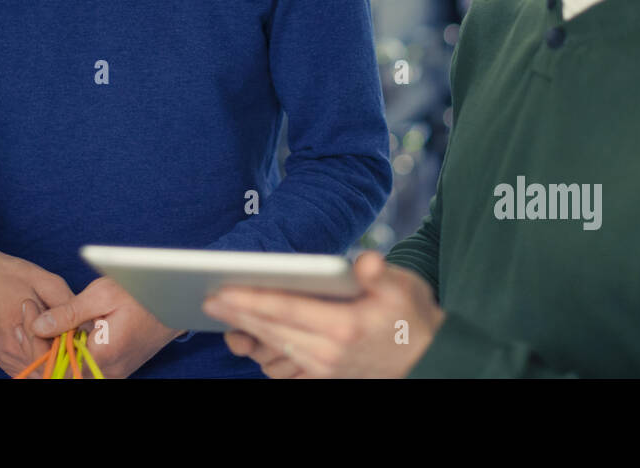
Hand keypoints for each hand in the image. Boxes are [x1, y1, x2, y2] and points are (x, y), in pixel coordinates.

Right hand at [0, 238, 75, 376]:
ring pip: (38, 372)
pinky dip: (41, 360)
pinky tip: (48, 342)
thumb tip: (85, 321)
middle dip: (62, 355)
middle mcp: (9, 351)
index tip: (79, 331)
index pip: (51, 354)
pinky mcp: (3, 359)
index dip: (69, 345)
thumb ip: (64, 304)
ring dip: (52, 359)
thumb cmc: (9, 275)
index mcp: (18, 330)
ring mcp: (5, 358)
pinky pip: (28, 369)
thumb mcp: (44, 281)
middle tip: (73, 335)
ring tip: (61, 337)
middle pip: (45, 368)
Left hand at [31, 276, 184, 377]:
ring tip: (36, 320)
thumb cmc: (142, 292)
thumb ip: (68, 313)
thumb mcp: (103, 294)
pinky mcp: (113, 370)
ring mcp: (112, 374)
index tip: (28, 310)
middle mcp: (107, 373)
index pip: (54, 364)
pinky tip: (55, 330)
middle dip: (37, 346)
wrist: (175, 301)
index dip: (34, 341)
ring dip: (49, 349)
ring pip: (69, 371)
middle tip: (27, 314)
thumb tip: (38, 326)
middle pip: (58, 371)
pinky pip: (81, 368)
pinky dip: (65, 351)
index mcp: (103, 356)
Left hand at [203, 251, 444, 377]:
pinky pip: (285, 369)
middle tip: (209, 298)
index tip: (220, 291)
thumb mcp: (403, 287)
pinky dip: (266, 353)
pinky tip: (253, 337)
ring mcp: (326, 369)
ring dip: (248, 336)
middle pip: (271, 331)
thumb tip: (366, 261)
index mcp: (344, 326)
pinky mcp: (325, 378)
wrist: (430, 356)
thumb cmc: (413, 315)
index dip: (249, 300)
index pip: (284, 310)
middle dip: (237, 315)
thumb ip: (379, 274)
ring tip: (226, 318)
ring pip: (273, 351)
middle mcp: (329, 353)